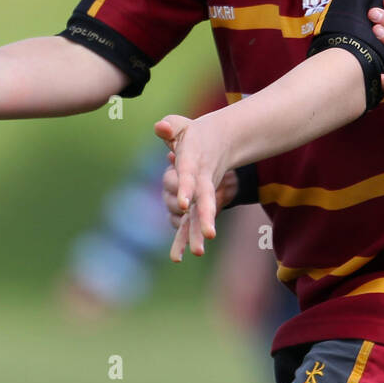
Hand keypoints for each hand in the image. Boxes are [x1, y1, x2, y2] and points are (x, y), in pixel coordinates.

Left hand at [154, 113, 229, 260]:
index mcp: (194, 161)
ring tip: (196, 253)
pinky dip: (184, 237)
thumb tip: (160, 128)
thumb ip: (171, 126)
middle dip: (206, 218)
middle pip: (205, 201)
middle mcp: (202, 180)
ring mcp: (203, 193)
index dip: (186, 189)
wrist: (223, 143)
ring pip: (201, 215)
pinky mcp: (199, 203)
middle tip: (209, 236)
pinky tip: (177, 256)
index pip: (189, 177)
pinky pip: (191, 222)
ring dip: (197, 233)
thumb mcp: (183, 127)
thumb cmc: (196, 135)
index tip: (184, 205)